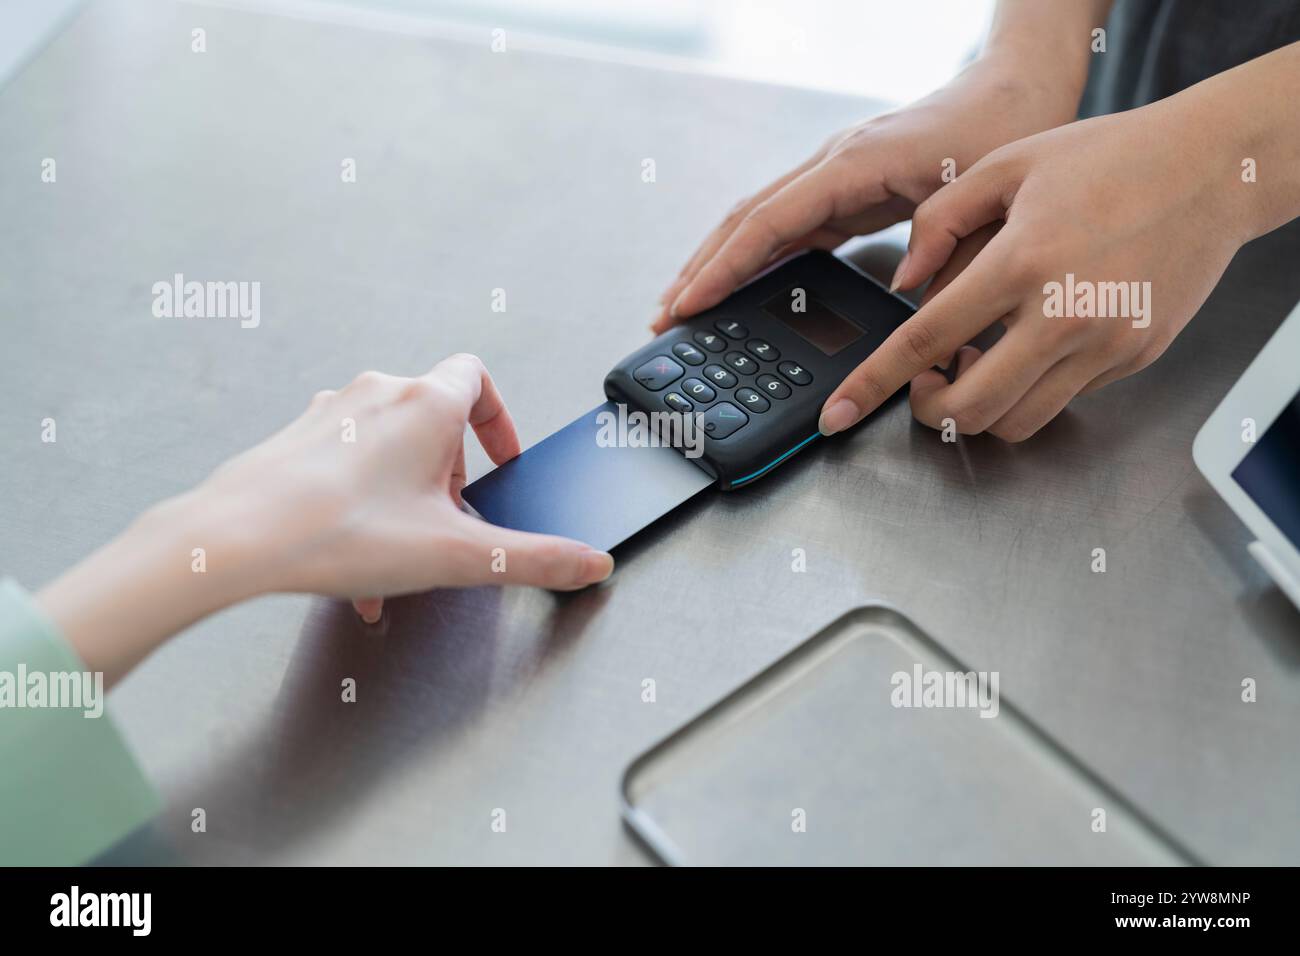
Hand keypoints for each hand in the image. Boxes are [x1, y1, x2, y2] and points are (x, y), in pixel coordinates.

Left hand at [39, 354, 611, 684]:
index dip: (499, 419)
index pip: (477, 379)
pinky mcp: (292, 441)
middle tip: (449, 521)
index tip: (501, 460)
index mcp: (425, 405)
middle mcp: (376, 396)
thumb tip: (591, 562)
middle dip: (450, 474)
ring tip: (401, 549)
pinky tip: (355, 559)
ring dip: (404, 492)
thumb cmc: (339, 533)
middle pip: (433, 418)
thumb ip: (534, 559)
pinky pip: (344, 462)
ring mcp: (328, 414)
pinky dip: (362, 501)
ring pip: (386, 446)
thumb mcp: (457, 556)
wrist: (234, 541)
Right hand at [652, 53, 1084, 331]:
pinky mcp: (846, 188)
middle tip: (664, 314)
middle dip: (700, 268)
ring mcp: (834, 174)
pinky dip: (754, 255)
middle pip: (744, 218)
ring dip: (717, 261)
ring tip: (685, 303)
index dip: (724, 268)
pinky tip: (738, 282)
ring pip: (758, 219)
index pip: (768, 223)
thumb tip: (904, 296)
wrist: (1015, 89)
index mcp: (853, 164)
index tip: (690, 303)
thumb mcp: (982, 200)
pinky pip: (785, 225)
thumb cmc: (1001, 132)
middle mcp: (832, 163)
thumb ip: (945, 253)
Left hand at [817, 89, 1257, 441]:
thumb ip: (939, 221)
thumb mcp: (1007, 165)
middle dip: (930, 411)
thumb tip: (903, 284)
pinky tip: (1026, 348)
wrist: (1212, 169)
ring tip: (976, 361)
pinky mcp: (1133, 358)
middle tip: (925, 382)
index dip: (872, 387)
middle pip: (971, 409)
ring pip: (1017, 421)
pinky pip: (1063, 400)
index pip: (925, 342)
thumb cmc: (1107, 159)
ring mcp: (1105, 345)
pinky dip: (1029, 390)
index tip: (835, 416)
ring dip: (980, 408)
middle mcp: (1064, 315)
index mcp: (1022, 262)